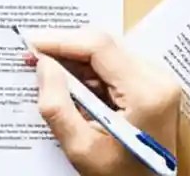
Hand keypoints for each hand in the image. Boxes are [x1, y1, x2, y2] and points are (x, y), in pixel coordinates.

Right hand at [29, 29, 181, 175]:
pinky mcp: (152, 85)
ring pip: (107, 53)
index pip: (99, 47)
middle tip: (33, 59)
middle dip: (65, 49)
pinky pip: (115, 66)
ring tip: (50, 77)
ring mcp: (158, 80)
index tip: (31, 43)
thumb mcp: (81, 149)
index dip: (61, 40)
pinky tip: (71, 87)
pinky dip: (90, 72)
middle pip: (103, 46)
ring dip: (76, 61)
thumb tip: (44, 64)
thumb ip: (58, 106)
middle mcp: (158, 79)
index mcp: (146, 93)